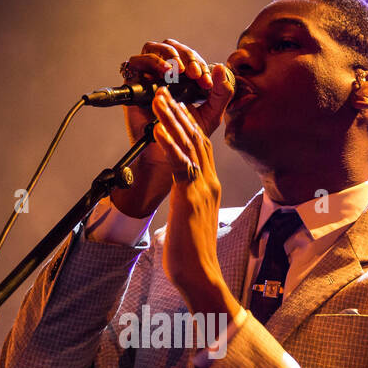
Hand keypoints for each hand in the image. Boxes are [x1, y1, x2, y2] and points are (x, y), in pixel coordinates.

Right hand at [114, 39, 234, 216]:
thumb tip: (222, 66)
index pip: (190, 57)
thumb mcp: (212, 112)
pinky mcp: (134, 83)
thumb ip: (222, 92)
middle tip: (195, 74)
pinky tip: (165, 73)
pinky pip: (137, 61)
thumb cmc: (188, 135)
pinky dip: (152, 61)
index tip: (207, 82)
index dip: (200, 63)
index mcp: (183, 76)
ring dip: (170, 55)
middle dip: (187, 57)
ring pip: (154, 47)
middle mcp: (165, 73)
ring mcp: (148, 77)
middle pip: (172, 47)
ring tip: (180, 71)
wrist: (168, 154)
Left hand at [150, 85, 235, 318]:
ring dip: (172, 120)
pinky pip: (180, 166)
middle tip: (165, 91)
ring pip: (189, 146)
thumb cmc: (193, 254)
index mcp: (210, 187)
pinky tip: (158, 129)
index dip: (189, 124)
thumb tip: (180, 198)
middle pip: (197, 139)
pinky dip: (169, 145)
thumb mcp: (192, 220)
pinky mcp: (189, 198)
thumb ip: (188, 203)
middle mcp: (209, 183)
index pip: (202, 148)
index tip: (176, 106)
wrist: (200, 275)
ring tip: (159, 99)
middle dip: (179, 113)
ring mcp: (201, 190)